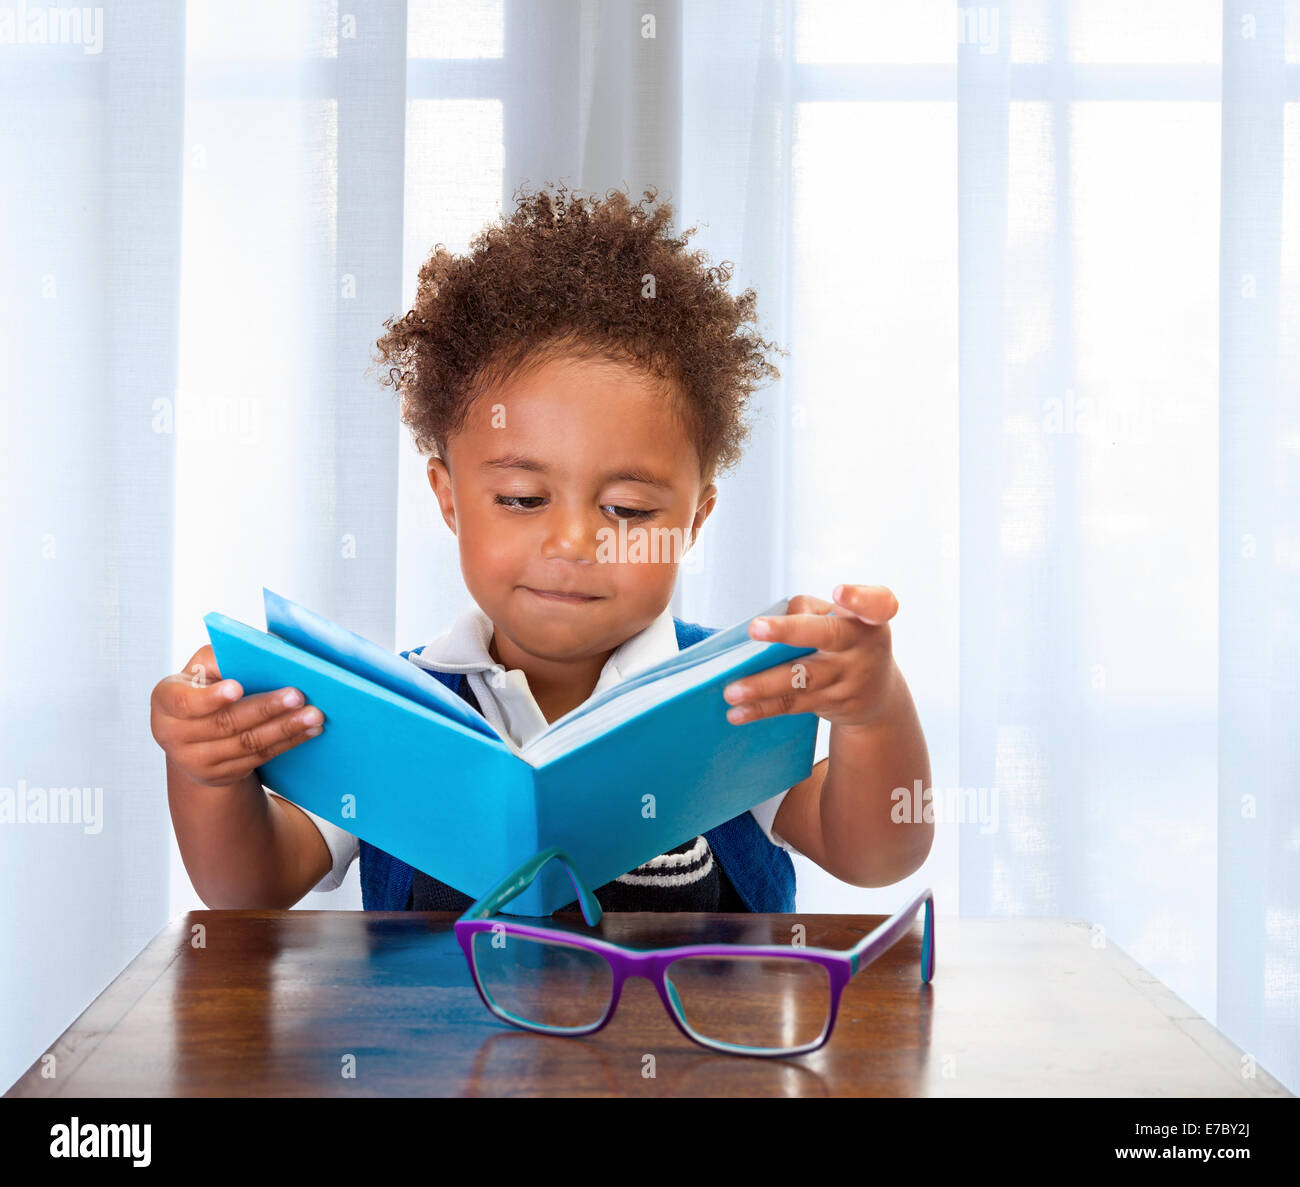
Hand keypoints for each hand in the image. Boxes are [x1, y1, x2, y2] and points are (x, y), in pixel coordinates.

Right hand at [149, 644, 325, 787]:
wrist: (194, 736)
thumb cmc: (204, 688)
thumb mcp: (203, 668)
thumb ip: (223, 656)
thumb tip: (268, 647)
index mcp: (166, 700)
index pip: (184, 701)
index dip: (210, 697)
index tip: (237, 687)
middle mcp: (173, 734)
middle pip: (225, 723)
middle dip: (265, 708)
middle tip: (297, 695)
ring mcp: (196, 760)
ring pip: (246, 743)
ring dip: (285, 728)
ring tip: (314, 714)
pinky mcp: (220, 775)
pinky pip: (259, 757)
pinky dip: (288, 742)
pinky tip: (309, 729)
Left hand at [721, 585, 899, 732]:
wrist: (879, 695)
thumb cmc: (848, 641)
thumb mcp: (843, 620)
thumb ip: (811, 612)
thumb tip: (766, 629)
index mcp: (868, 618)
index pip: (876, 604)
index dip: (859, 598)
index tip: (838, 591)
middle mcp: (862, 646)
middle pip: (827, 636)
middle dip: (790, 632)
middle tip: (755, 628)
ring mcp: (849, 678)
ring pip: (802, 678)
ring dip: (763, 684)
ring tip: (732, 690)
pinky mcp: (834, 704)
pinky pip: (793, 703)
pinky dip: (763, 708)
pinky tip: (738, 712)